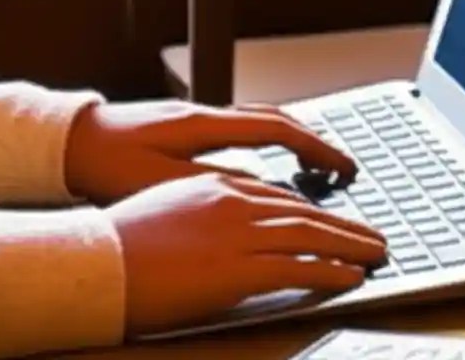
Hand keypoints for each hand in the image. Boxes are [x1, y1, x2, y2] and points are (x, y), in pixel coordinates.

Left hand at [65, 100, 355, 203]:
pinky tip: (270, 158)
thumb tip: (261, 185)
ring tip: (316, 161)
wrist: (64, 142)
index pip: (278, 130)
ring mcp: (197, 115)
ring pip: (262, 119)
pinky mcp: (187, 125)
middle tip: (342, 165)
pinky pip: (244, 126)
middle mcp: (206, 113)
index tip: (342, 166)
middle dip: (316, 140)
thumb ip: (214, 182)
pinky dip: (271, 139)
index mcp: (204, 124)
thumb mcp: (160, 182)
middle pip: (278, 118)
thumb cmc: (102, 164)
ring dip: (295, 137)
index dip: (317, 148)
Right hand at [109, 173, 385, 335]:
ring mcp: (238, 233)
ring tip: (375, 253)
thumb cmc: (116, 245)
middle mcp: (234, 202)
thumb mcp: (167, 210)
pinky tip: (351, 277)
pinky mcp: (238, 268)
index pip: (279, 196)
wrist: (90, 262)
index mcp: (216, 186)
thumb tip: (226, 230)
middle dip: (345, 224)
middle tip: (372, 235)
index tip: (333, 220)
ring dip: (350, 245)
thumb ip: (204, 212)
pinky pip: (299, 267)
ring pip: (312, 234)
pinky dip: (332, 271)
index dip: (313, 210)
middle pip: (305, 211)